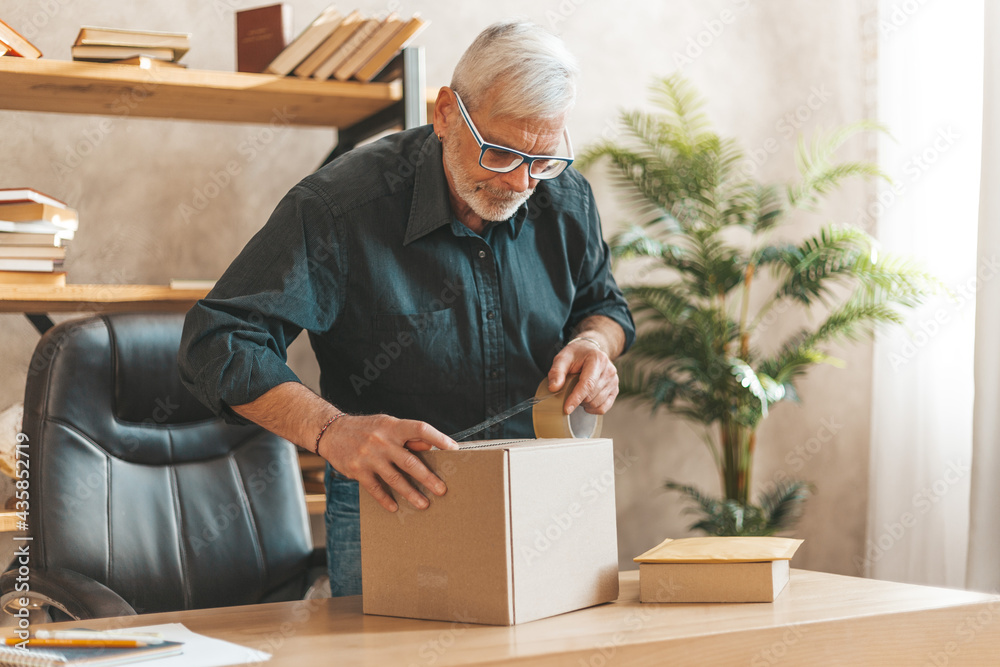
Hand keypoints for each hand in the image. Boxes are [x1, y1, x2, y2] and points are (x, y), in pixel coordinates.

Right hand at [317, 414, 457, 512]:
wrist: (332, 432)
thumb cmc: (367, 429)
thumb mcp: (387, 425)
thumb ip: (407, 437)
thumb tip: (431, 448)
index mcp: (393, 427)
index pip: (420, 429)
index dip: (438, 438)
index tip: (453, 449)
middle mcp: (382, 441)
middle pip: (410, 461)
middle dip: (428, 477)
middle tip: (442, 490)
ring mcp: (369, 456)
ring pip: (394, 478)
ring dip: (411, 493)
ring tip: (424, 504)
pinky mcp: (358, 470)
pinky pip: (375, 488)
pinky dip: (386, 499)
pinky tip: (395, 507)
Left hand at [548, 337, 619, 414]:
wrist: (591, 350)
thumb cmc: (576, 355)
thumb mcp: (562, 358)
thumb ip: (556, 372)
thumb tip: (553, 388)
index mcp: (597, 360)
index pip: (588, 384)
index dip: (576, 398)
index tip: (566, 409)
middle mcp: (609, 370)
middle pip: (591, 396)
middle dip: (577, 399)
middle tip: (570, 390)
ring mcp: (614, 381)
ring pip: (597, 403)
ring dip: (584, 404)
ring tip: (578, 393)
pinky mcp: (615, 389)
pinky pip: (604, 407)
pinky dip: (593, 409)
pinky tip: (586, 403)